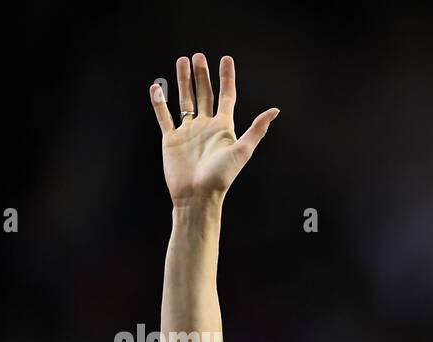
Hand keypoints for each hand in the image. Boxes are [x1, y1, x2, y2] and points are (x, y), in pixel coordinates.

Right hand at [149, 53, 278, 205]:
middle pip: (205, 94)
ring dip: (184, 81)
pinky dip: (159, 101)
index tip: (226, 59)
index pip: (226, 96)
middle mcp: (206, 126)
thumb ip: (257, 129)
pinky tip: (157, 87)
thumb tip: (275, 110)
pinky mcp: (172, 138)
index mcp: (223, 128)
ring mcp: (188, 131)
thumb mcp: (242, 151)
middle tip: (198, 56)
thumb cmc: (222, 177)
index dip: (226, 77)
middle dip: (202, 75)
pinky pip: (164, 115)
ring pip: (185, 99)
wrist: (197, 195)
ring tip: (182, 61)